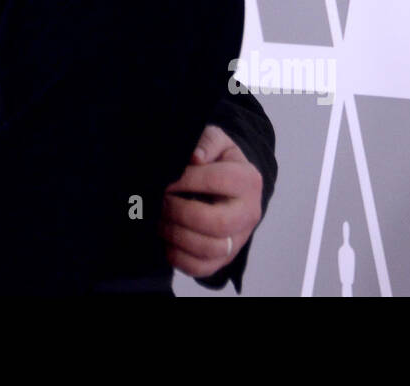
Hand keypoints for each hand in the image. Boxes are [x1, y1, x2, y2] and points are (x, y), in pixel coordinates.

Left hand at [159, 124, 262, 277]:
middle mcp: (249, 213)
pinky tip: (166, 238)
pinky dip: (178, 256)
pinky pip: (200, 268)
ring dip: (176, 234)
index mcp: (249, 180)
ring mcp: (238, 239)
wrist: (230, 186)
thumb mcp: (217, 141)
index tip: (165, 178)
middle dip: (179, 211)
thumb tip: (195, 157)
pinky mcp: (224, 258)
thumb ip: (207, 141)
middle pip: (216, 222)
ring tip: (160, 218)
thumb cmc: (219, 161)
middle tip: (161, 200)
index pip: (218, 181)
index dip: (186, 180)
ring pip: (209, 249)